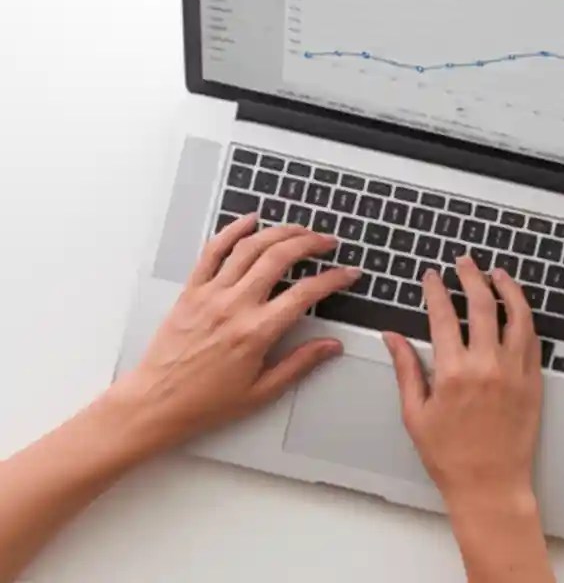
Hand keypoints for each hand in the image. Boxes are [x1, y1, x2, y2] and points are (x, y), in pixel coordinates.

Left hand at [107, 214, 360, 454]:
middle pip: (279, 258)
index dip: (334, 279)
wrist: (155, 403)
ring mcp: (210, 295)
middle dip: (310, 243)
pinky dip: (232, 231)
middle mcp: (234, 307)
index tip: (348, 273)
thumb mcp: (262, 391)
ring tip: (299, 229)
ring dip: (279, 232)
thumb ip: (300, 363)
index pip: (305, 294)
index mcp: (256, 333)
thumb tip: (331, 346)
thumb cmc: (205, 402)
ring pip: (249, 248)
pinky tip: (250, 221)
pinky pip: (212, 252)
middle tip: (327, 241)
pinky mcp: (191, 291)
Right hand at [384, 256, 543, 512]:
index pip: (443, 316)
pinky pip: (532, 338)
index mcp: (453, 372)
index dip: (436, 290)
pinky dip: (524, 316)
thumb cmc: (449, 456)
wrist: (490, 484)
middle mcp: (487, 365)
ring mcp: (515, 371)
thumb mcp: (415, 414)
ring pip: (516, 315)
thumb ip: (406, 369)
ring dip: (506, 288)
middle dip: (470, 277)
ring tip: (497, 273)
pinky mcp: (534, 381)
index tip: (432, 276)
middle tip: (464, 263)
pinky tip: (517, 307)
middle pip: (481, 305)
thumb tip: (393, 336)